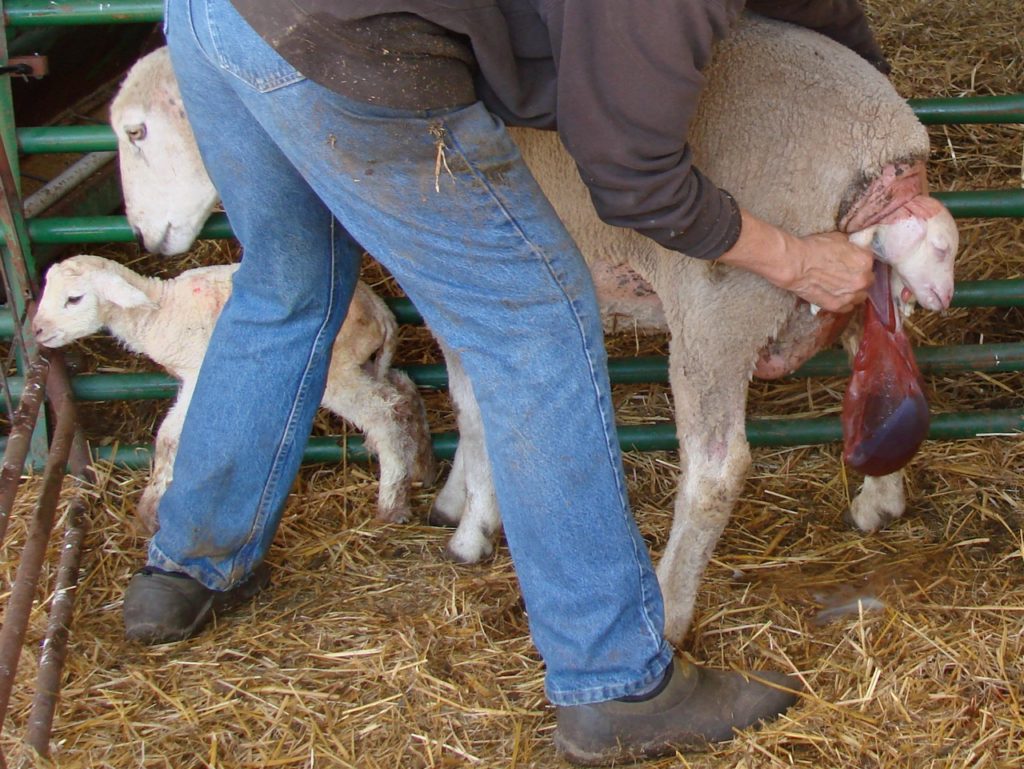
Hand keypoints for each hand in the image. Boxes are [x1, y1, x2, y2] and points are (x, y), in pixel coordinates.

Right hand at [716, 209, 873, 313]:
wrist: (795, 264)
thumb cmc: (814, 248)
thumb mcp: (839, 238)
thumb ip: (852, 247)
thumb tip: (856, 248)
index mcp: (865, 260)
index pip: (870, 262)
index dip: (861, 261)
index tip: (853, 262)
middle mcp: (862, 279)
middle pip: (869, 280)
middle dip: (860, 276)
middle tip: (847, 273)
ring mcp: (850, 295)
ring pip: (861, 295)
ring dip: (855, 291)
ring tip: (843, 286)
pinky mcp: (837, 306)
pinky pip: (849, 306)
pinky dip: (845, 301)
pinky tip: (837, 295)